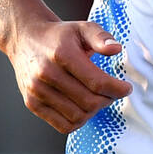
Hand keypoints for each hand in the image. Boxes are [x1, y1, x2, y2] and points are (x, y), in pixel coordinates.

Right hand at [9, 18, 131, 133]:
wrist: (25, 39)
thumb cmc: (60, 36)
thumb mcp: (82, 28)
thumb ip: (101, 36)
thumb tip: (116, 48)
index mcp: (62, 54)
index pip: (97, 82)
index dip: (117, 89)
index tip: (126, 88)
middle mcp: (46, 74)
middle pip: (89, 102)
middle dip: (107, 100)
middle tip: (112, 92)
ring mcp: (37, 91)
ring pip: (78, 117)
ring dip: (94, 111)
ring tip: (97, 98)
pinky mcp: (32, 103)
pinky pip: (63, 125)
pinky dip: (78, 121)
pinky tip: (82, 107)